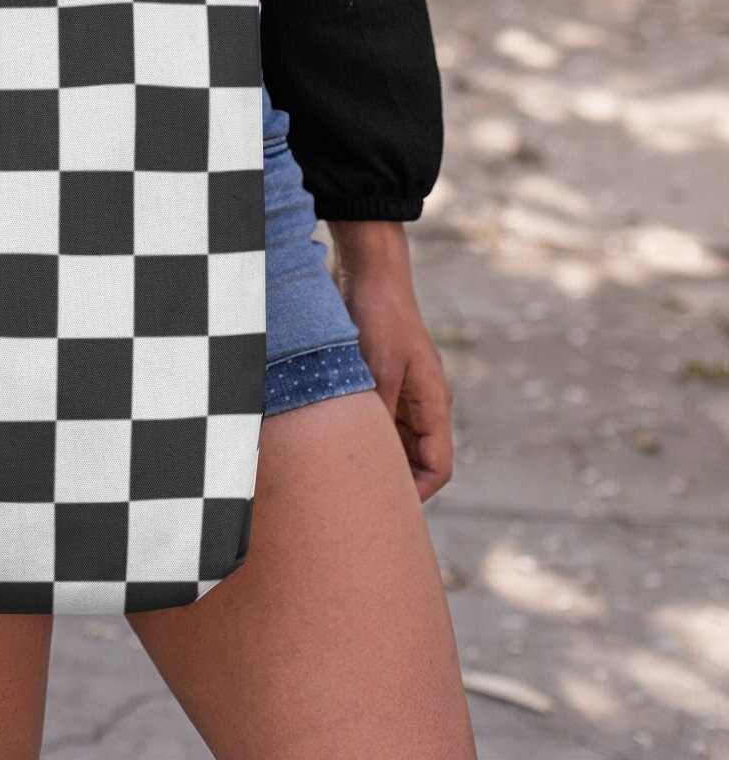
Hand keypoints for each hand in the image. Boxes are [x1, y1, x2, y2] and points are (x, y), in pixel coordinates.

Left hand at [340, 268, 456, 500]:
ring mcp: (404, 391)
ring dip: (377, 455)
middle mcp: (423, 402)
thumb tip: (371, 458)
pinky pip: (380, 420)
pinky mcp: (385, 380)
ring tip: (345, 471)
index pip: (438, 466)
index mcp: (434, 403)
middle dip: (395, 480)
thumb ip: (380, 415)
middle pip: (417, 459)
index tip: (386, 505)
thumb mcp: (379, 369)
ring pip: (396, 441)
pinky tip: (338, 440)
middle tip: (358, 495)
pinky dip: (365, 433)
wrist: (371, 272)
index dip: (417, 492)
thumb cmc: (381, 317)